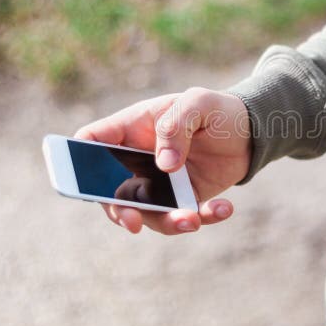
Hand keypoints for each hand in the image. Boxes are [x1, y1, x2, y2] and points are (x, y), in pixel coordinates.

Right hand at [75, 88, 250, 234]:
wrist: (250, 130)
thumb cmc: (216, 109)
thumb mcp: (198, 103)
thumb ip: (176, 125)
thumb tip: (164, 165)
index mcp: (131, 129)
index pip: (90, 142)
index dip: (76, 161)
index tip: (82, 180)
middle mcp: (138, 161)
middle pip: (111, 191)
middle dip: (118, 211)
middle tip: (133, 222)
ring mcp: (159, 184)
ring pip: (148, 214)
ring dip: (167, 222)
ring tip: (193, 220)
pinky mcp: (184, 200)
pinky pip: (184, 218)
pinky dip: (204, 218)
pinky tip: (224, 209)